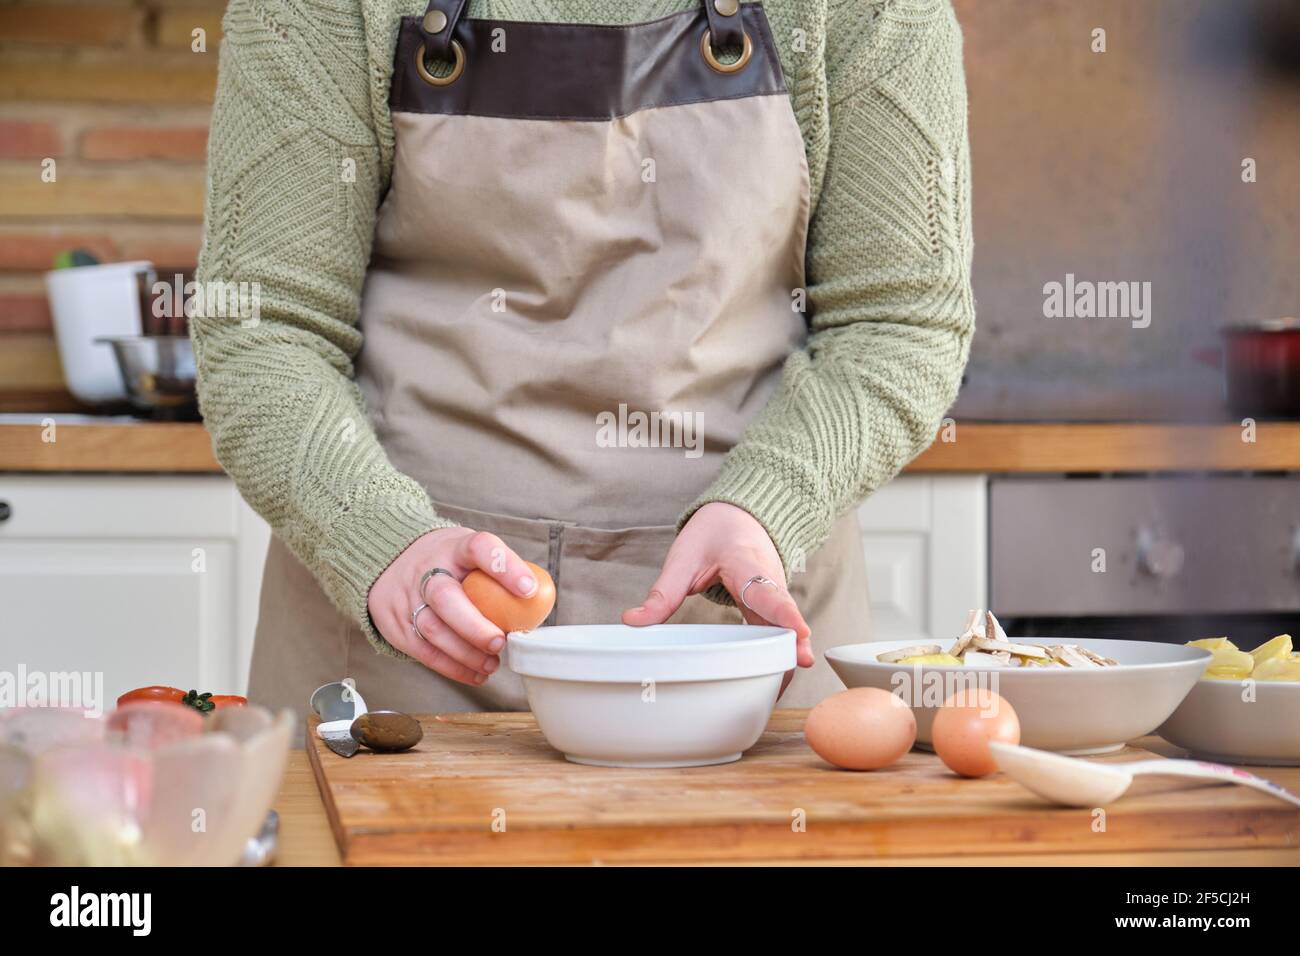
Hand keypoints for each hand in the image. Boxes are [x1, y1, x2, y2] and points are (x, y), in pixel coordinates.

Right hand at [367, 528, 537, 684]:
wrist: (392, 563)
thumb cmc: (448, 563)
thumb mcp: (470, 553)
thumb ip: (498, 573)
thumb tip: (539, 602)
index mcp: (454, 547)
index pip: (479, 548)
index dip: (504, 567)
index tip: (529, 589)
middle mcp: (426, 569)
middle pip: (444, 596)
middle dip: (474, 626)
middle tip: (501, 642)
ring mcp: (406, 597)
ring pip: (432, 629)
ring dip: (466, 653)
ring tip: (492, 664)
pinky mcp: (397, 625)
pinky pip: (423, 652)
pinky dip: (452, 668)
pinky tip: (475, 673)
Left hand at [623, 502, 812, 668]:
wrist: (739, 516)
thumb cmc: (714, 534)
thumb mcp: (684, 558)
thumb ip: (662, 593)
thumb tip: (632, 621)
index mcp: (747, 565)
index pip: (769, 591)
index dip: (785, 613)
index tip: (800, 631)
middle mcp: (769, 582)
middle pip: (786, 615)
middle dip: (795, 641)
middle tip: (800, 663)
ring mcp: (773, 597)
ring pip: (785, 629)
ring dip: (787, 655)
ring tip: (779, 688)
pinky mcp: (770, 610)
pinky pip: (777, 634)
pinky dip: (776, 655)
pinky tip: (770, 684)